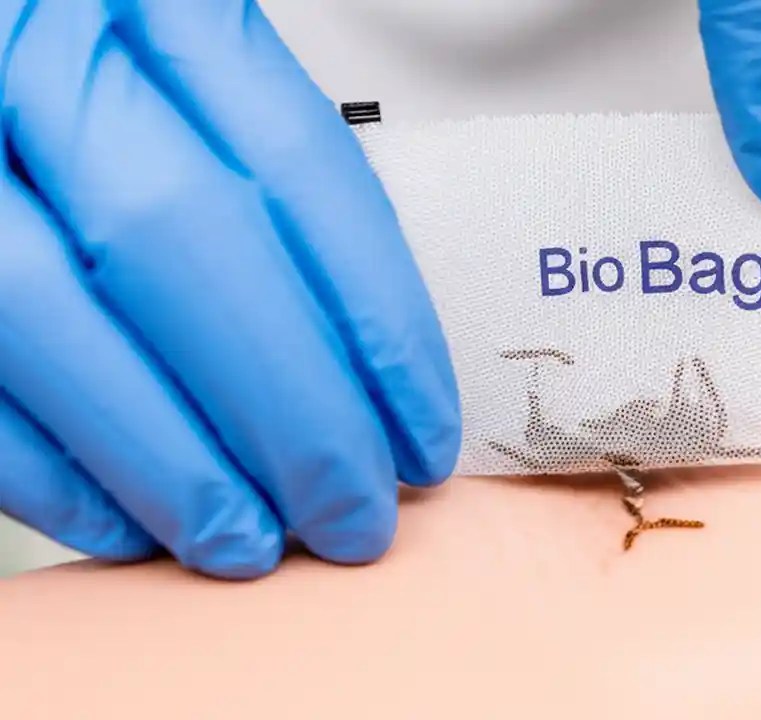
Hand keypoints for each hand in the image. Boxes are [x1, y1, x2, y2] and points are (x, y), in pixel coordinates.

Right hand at [0, 1, 459, 578]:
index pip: (297, 170)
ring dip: (169, 462)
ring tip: (250, 543)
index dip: (374, 321)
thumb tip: (372, 370)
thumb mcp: (199, 74)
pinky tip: (129, 523)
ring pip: (55, 322)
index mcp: (157, 0)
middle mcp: (37, 55)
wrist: (0, 44)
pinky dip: (48, 468)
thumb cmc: (102, 73)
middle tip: (352, 514)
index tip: (420, 433)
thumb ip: (269, 182)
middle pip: (186, 247)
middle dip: (289, 410)